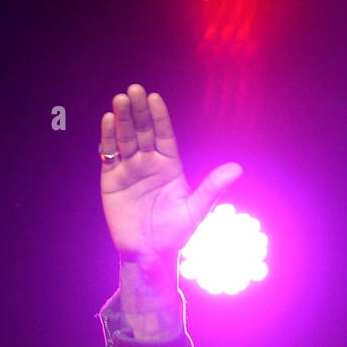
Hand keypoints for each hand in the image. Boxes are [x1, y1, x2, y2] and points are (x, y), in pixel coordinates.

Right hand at [99, 84, 242, 258]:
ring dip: (121, 120)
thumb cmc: (175, 234)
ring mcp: (129, 170)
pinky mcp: (111, 180)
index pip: (164, 135)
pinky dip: (108, 139)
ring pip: (125, 139)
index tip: (154, 98)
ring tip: (119, 100)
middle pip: (143, 131)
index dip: (159, 117)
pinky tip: (108, 121)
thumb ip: (213, 187)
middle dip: (138, 111)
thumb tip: (238, 168)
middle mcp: (148, 163)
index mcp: (169, 166)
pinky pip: (109, 155)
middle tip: (134, 91)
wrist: (149, 255)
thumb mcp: (196, 210)